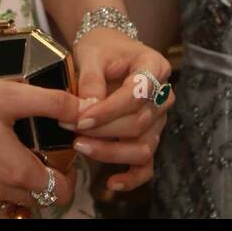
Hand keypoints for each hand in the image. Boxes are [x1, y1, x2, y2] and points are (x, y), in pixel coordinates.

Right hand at [0, 71, 92, 210]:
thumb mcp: (9, 93)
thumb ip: (52, 102)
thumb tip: (84, 110)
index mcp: (17, 170)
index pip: (59, 192)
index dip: (66, 176)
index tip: (58, 156)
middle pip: (34, 197)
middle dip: (38, 177)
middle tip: (30, 147)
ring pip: (5, 196)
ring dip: (10, 179)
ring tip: (0, 145)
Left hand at [60, 30, 174, 192]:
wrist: (108, 50)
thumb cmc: (101, 48)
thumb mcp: (91, 53)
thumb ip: (90, 79)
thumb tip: (86, 110)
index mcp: (153, 67)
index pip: (135, 95)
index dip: (108, 111)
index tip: (80, 118)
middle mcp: (162, 96)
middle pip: (138, 124)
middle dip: (102, 131)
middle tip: (69, 128)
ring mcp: (158, 120)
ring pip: (142, 147)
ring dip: (110, 152)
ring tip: (79, 146)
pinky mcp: (150, 137)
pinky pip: (147, 165)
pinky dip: (132, 177)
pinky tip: (111, 182)